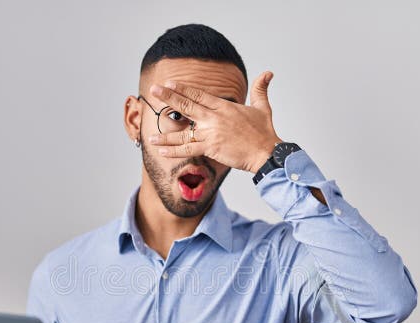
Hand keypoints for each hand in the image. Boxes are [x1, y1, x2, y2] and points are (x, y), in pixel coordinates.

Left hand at [147, 71, 282, 173]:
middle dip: (168, 97)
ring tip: (150, 135)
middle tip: (153, 90)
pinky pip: (188, 149)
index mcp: (224, 107)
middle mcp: (214, 118)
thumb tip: (268, 73)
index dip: (183, 89)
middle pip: (187, 106)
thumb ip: (260, 90)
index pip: (199, 95)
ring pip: (184, 132)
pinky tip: (162, 151)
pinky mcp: (211, 148)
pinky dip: (174, 151)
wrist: (266, 153)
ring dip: (165, 135)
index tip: (169, 84)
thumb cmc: (264, 133)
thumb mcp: (263, 108)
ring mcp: (211, 133)